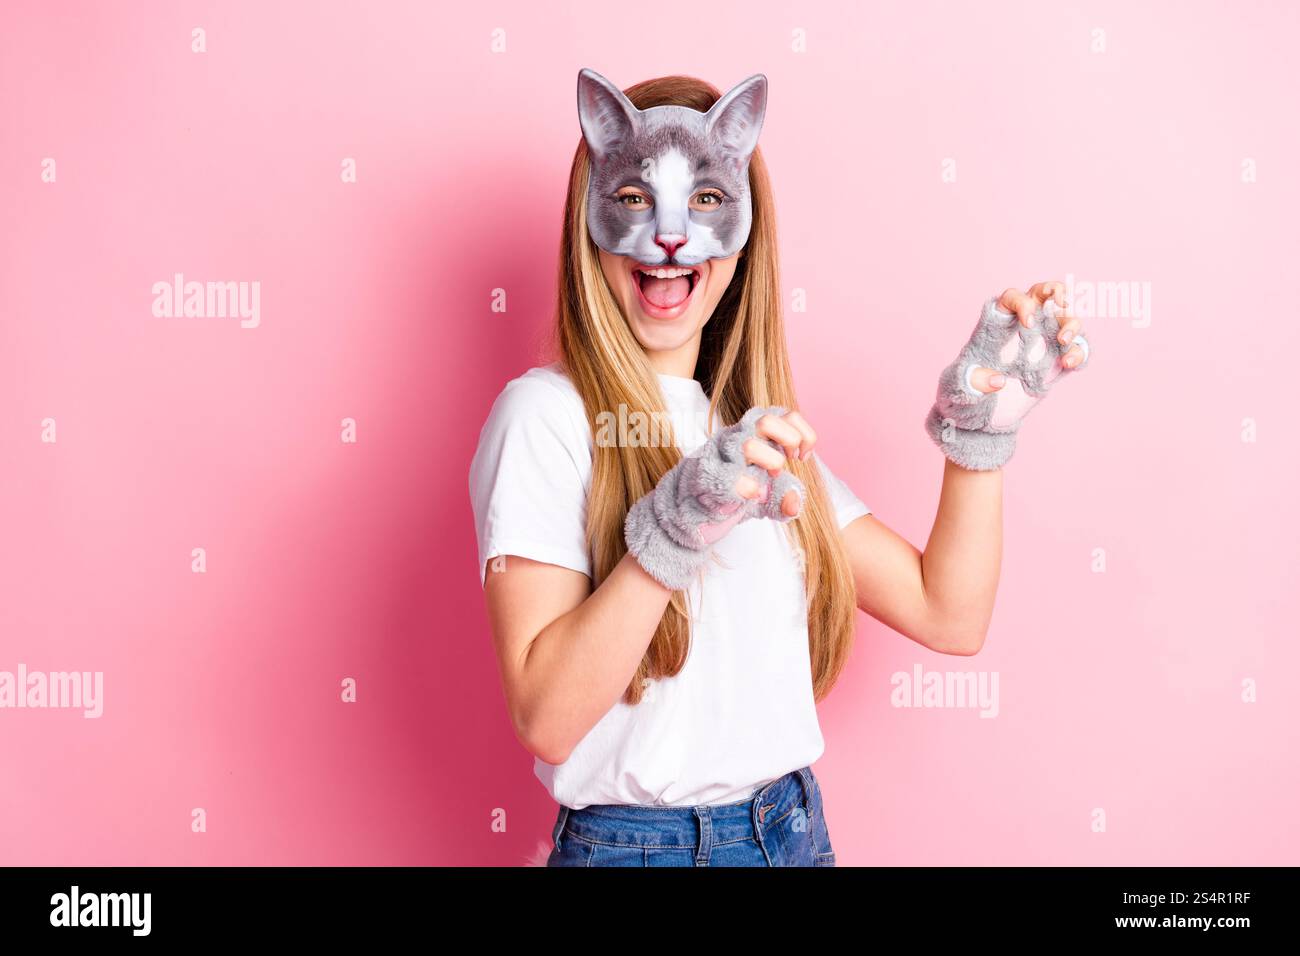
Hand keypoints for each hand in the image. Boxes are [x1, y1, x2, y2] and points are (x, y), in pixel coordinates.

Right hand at [624, 406, 808, 589]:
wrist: (688, 512)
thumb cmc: (730, 493)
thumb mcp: (766, 496)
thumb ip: (784, 496)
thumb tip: (794, 503)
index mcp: (753, 433)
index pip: (783, 414)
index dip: (801, 433)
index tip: (803, 457)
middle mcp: (735, 437)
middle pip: (766, 420)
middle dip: (787, 442)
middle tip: (786, 464)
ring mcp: (718, 455)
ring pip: (746, 444)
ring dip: (768, 462)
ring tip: (768, 479)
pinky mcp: (704, 477)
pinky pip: (725, 476)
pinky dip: (746, 486)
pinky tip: (754, 494)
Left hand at [925, 281, 1091, 469]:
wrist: (980, 418)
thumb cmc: (964, 394)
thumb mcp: (960, 387)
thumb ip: (974, 381)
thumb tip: (997, 381)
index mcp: (996, 325)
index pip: (1011, 298)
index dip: (1022, 303)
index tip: (1028, 323)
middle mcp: (1022, 328)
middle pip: (1043, 295)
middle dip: (1057, 292)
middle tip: (1064, 303)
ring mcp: (1041, 343)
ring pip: (1065, 319)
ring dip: (1071, 324)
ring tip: (1064, 341)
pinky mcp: (1055, 364)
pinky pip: (1075, 349)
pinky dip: (1079, 352)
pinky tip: (1071, 363)